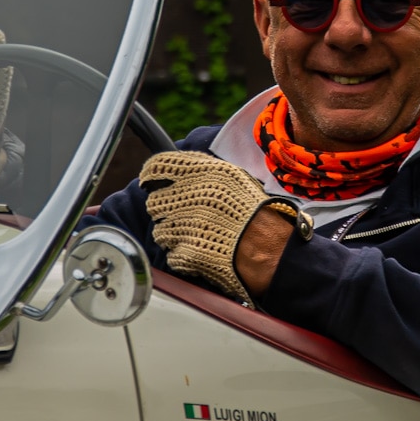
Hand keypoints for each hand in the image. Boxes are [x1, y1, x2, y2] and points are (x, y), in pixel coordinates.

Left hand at [139, 150, 300, 303]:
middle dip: (166, 210)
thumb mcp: (234, 178)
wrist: (270, 249)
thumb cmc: (256, 213)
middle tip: (183, 216)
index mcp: (200, 174)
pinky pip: (172, 253)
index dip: (150, 174)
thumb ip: (204, 171)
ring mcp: (182, 227)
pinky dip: (183, 255)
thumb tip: (179, 170)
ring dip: (174, 234)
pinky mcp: (184, 252)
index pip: (158, 166)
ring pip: (160, 230)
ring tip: (197, 236)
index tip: (149, 181)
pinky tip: (202, 251)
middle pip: (154, 202)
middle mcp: (187, 197)